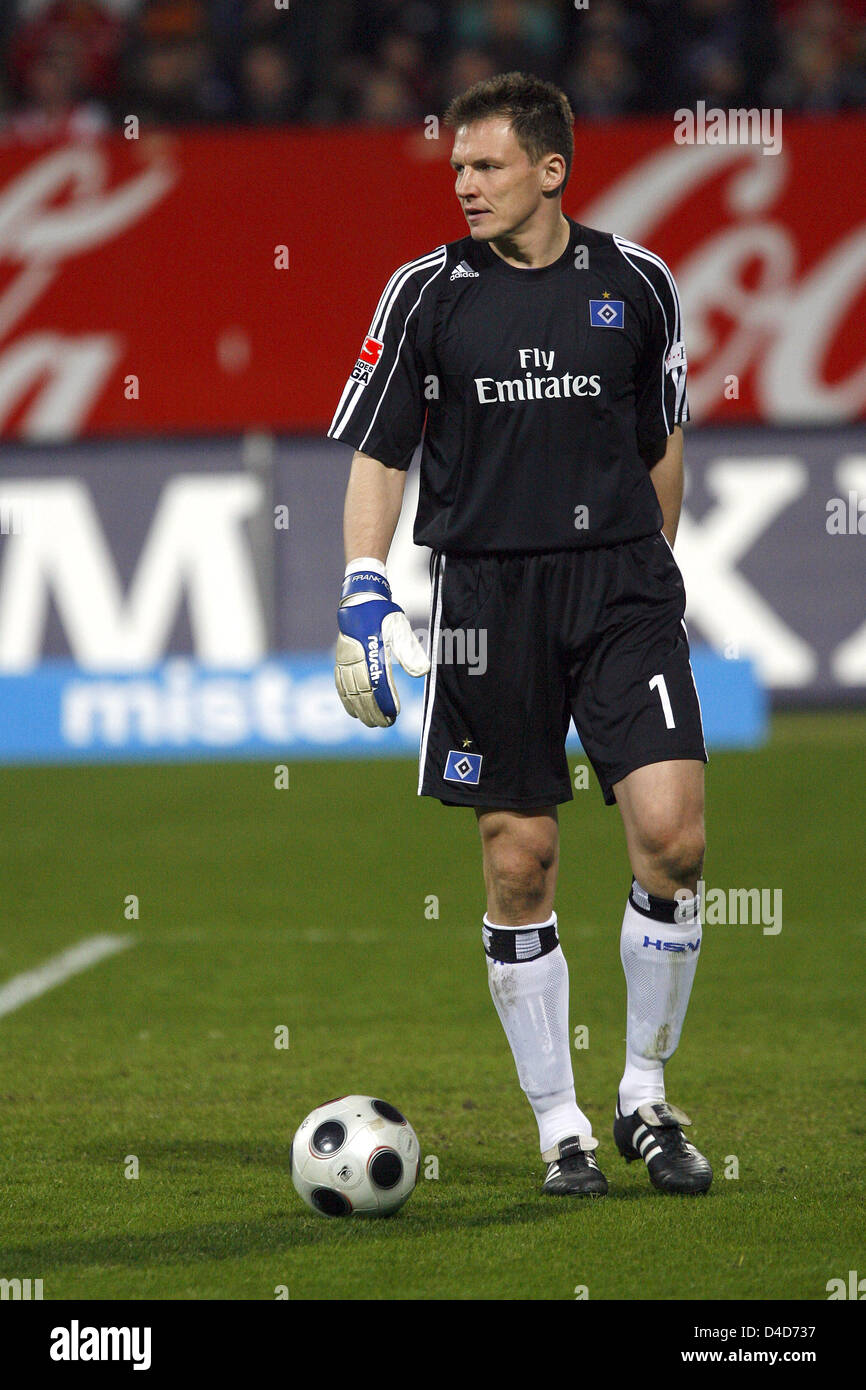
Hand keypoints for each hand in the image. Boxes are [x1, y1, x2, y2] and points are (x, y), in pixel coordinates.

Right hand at [335, 566, 429, 726]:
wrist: (360, 600)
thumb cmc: (383, 615)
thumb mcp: (399, 628)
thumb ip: (409, 650)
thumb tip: (422, 671)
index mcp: (372, 650)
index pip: (378, 682)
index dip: (385, 701)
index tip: (394, 714)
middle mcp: (356, 657)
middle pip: (363, 692)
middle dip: (373, 711)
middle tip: (385, 724)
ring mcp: (345, 660)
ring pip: (350, 691)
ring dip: (361, 709)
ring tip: (372, 723)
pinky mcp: (339, 660)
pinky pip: (340, 684)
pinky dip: (346, 700)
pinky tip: (353, 712)